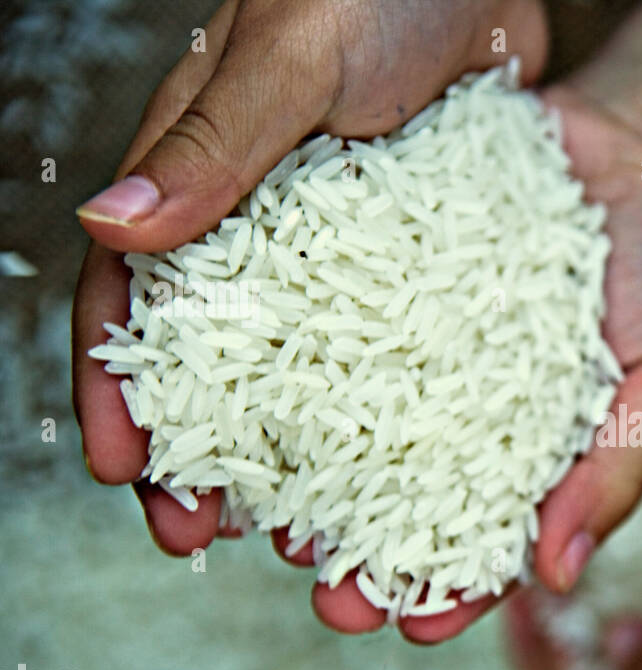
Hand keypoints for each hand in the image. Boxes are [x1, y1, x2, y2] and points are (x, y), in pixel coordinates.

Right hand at [73, 0, 548, 635]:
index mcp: (205, 186)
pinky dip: (407, 420)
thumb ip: (216, 140)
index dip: (128, 397)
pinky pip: (406, 355)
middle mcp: (268, 233)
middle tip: (238, 544)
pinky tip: (427, 477)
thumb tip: (113, 227)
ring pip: (318, 380)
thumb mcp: (294, 51)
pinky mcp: (423, 259)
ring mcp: (349, 255)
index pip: (139, 306)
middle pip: (228, 371)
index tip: (141, 484)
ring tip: (336, 542)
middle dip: (226, 465)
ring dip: (322, 467)